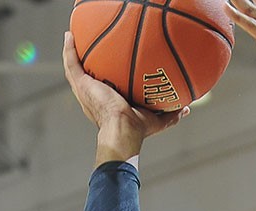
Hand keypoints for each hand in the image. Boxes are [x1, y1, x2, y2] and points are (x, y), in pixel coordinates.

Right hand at [62, 31, 186, 160]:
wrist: (123, 129)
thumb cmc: (137, 129)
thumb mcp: (156, 120)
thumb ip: (171, 114)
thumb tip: (186, 108)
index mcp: (108, 103)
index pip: (105, 86)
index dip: (104, 76)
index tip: (109, 64)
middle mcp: (94, 96)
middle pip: (87, 75)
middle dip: (87, 61)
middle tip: (87, 46)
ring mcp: (85, 90)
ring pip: (74, 67)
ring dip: (72, 51)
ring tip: (72, 35)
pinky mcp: (81, 85)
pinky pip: (71, 63)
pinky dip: (69, 49)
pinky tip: (70, 35)